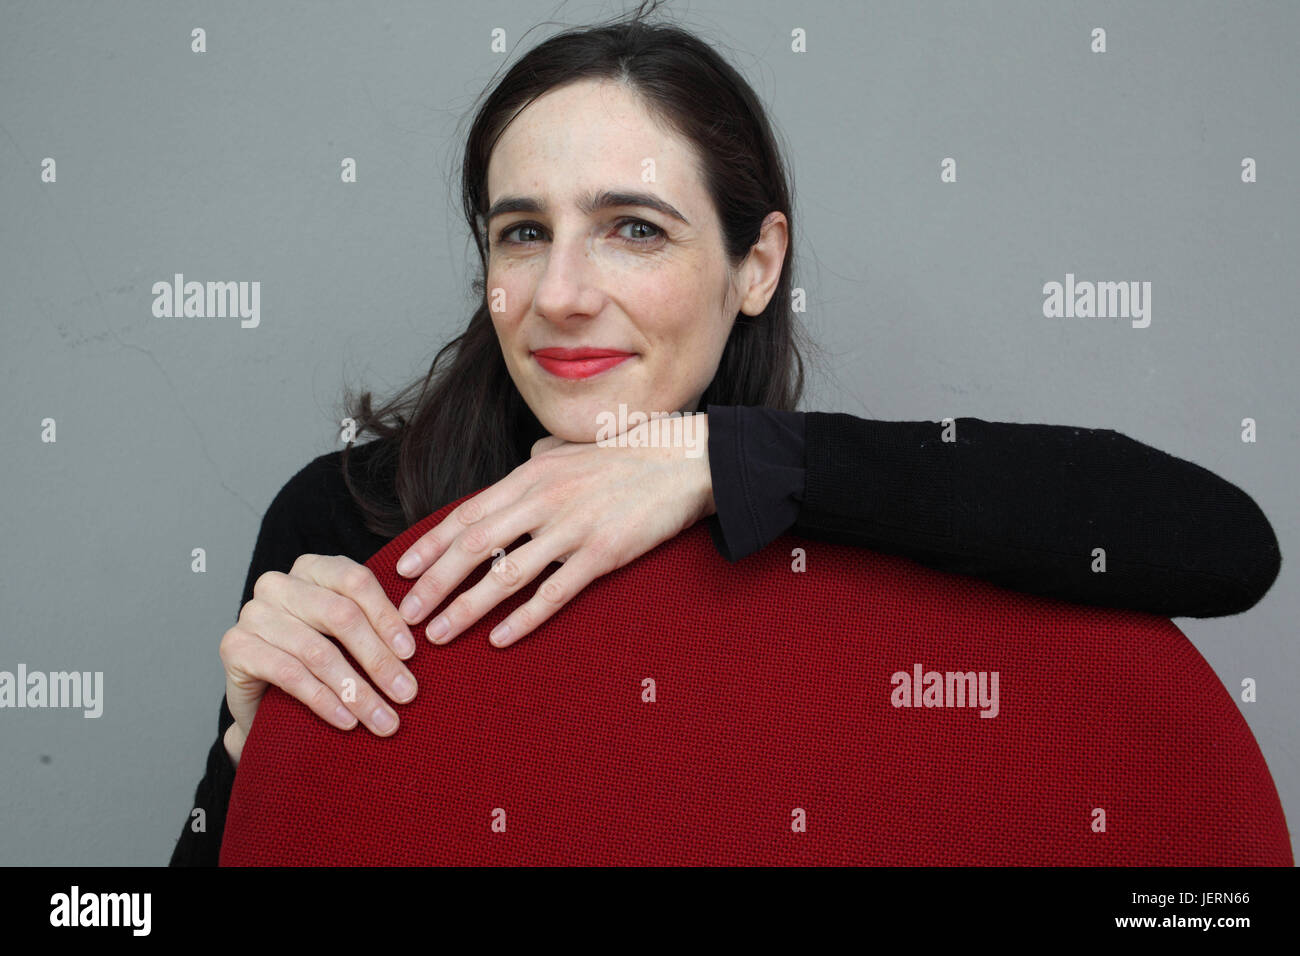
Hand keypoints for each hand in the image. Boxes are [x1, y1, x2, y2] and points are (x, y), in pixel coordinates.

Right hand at [218, 554, 418, 764]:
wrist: (264, 700)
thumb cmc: (316, 662)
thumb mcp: (348, 637)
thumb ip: (375, 627)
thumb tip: (422, 645)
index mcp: (312, 568)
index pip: (356, 582)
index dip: (387, 617)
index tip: (413, 654)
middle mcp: (278, 584)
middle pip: (340, 615)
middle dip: (378, 659)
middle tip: (407, 694)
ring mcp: (252, 614)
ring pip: (318, 651)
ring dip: (357, 691)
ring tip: (384, 719)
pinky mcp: (234, 647)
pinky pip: (290, 675)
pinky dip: (325, 701)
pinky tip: (348, 722)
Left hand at [394, 413, 714, 647]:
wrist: (685, 460)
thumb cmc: (629, 454)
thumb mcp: (575, 451)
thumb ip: (544, 460)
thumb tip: (526, 460)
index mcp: (531, 476)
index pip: (467, 514)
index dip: (431, 544)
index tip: (402, 570)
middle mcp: (543, 500)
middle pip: (473, 546)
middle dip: (433, 583)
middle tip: (405, 615)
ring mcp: (572, 528)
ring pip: (505, 574)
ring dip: (465, 608)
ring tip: (438, 635)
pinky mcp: (602, 553)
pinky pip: (553, 593)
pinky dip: (523, 619)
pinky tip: (499, 640)